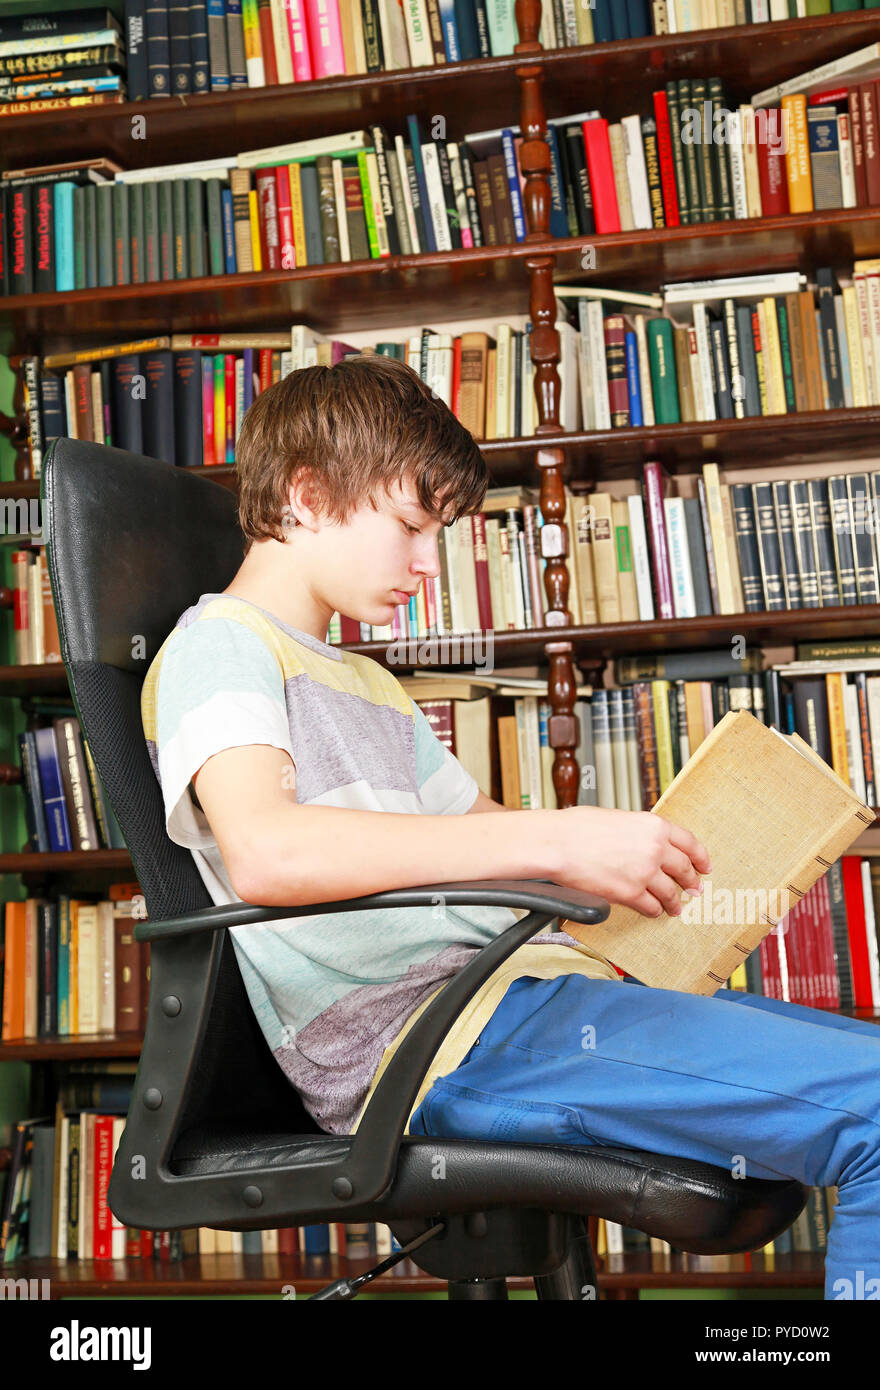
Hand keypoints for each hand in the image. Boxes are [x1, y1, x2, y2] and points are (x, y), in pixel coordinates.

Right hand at [553, 806, 711, 918]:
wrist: (558, 843)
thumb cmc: (578, 828)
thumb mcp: (619, 819)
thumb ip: (639, 831)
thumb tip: (645, 842)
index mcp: (654, 825)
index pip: (689, 842)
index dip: (700, 857)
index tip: (705, 866)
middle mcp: (655, 848)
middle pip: (684, 869)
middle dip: (691, 882)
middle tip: (695, 889)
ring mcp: (645, 872)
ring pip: (670, 892)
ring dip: (675, 902)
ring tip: (675, 907)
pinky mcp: (631, 893)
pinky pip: (651, 906)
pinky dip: (654, 910)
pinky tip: (653, 911)